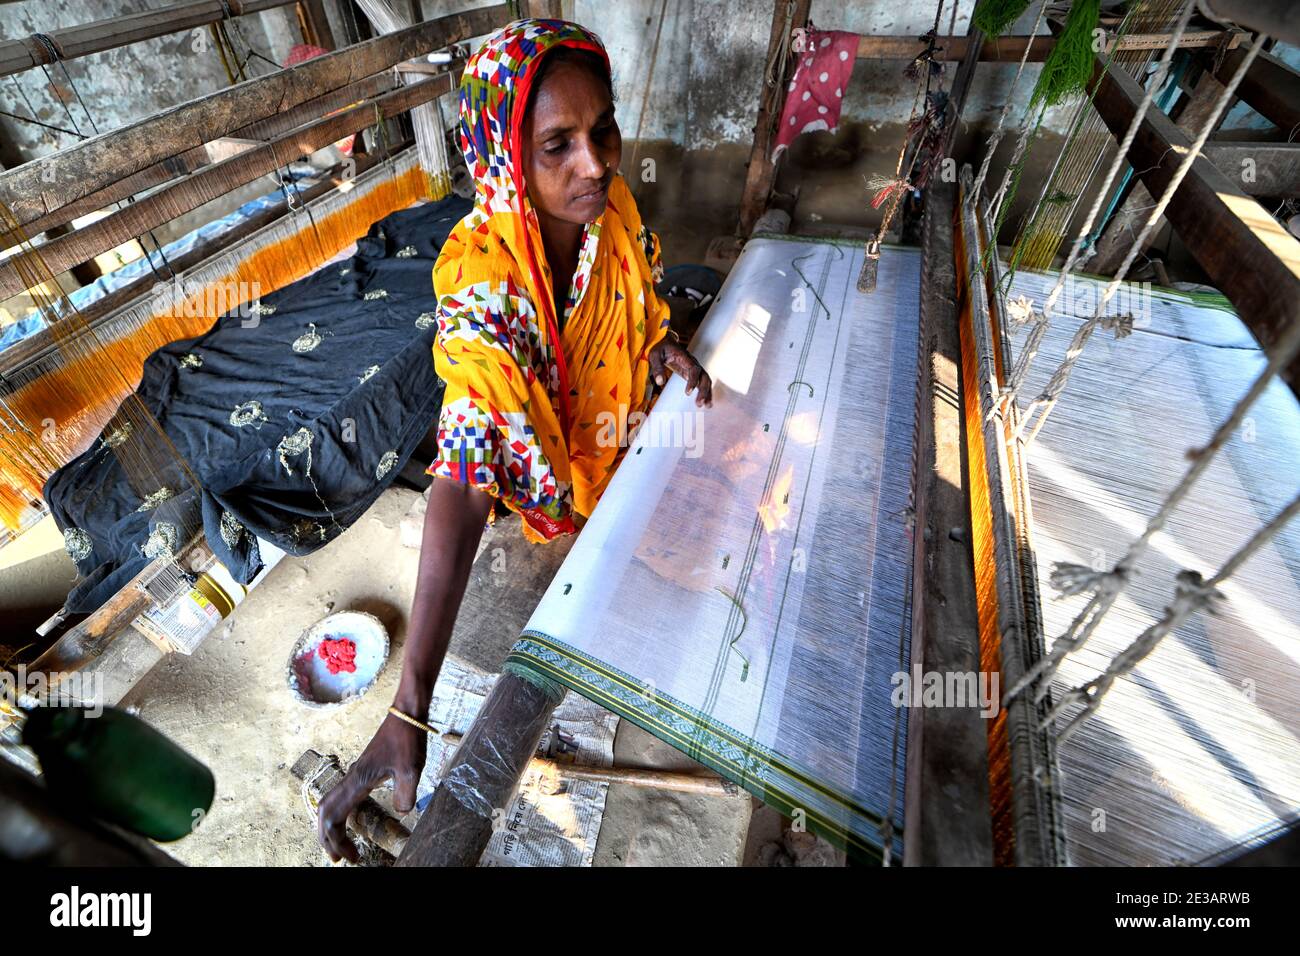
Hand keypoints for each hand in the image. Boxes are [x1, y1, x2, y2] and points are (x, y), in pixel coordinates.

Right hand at [316, 713, 426, 863]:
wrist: (406, 714)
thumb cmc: (407, 739)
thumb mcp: (411, 769)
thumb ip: (404, 794)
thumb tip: (402, 813)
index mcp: (357, 781)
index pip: (334, 818)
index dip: (337, 841)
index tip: (350, 858)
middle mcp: (351, 779)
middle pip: (325, 813)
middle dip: (327, 838)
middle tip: (338, 859)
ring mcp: (356, 774)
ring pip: (329, 804)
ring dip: (330, 826)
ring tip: (340, 846)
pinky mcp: (364, 771)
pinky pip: (342, 796)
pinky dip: (340, 814)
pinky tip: (350, 821)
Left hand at [649, 338, 712, 407]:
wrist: (665, 342)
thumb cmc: (659, 347)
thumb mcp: (655, 355)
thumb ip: (657, 368)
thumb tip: (660, 382)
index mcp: (685, 357)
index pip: (693, 369)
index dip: (692, 381)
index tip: (688, 393)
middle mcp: (693, 362)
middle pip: (703, 376)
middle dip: (703, 390)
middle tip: (699, 404)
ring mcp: (695, 368)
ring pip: (706, 380)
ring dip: (707, 393)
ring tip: (707, 406)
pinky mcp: (693, 373)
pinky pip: (703, 382)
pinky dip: (706, 392)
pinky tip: (707, 403)